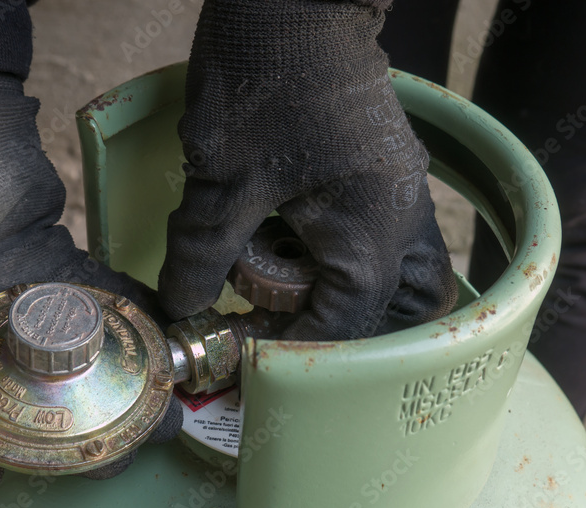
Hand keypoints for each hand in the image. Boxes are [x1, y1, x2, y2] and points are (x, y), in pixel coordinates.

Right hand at [0, 68, 179, 494]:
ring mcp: (5, 306)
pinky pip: (93, 311)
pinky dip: (128, 329)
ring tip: (160, 410)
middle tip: (112, 449)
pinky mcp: (49, 271)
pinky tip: (168, 344)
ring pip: (56, 374)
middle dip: (56, 442)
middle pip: (0, 415)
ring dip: (107, 396)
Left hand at [159, 0, 457, 339]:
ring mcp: (401, 186)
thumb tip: (182, 307)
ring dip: (349, 288)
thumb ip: (203, 252)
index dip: (292, 346)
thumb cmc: (263, 78)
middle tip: (275, 314)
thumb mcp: (224, 175)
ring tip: (287, 279)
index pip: (346, 321)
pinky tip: (291, 232)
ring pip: (396, 267)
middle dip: (337, 323)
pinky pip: (380, 229)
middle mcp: (403, 215)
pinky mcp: (385, 163)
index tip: (245, 352)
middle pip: (392, 303)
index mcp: (373, 229)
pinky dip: (342, 249)